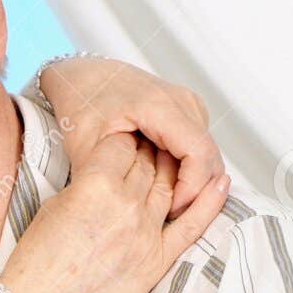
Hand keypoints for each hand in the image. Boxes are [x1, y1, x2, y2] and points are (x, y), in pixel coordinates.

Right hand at [0, 135, 228, 292]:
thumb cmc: (36, 263)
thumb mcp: (53, 207)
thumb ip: (87, 184)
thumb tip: (108, 174)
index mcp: (94, 186)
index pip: (120, 144)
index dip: (119, 140)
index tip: (119, 141)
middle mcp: (126, 205)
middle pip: (148, 162)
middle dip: (146, 151)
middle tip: (143, 146)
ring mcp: (146, 233)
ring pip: (170, 186)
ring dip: (171, 170)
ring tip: (170, 160)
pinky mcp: (157, 260)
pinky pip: (192, 225)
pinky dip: (210, 202)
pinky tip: (219, 181)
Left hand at [39, 57, 222, 216]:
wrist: (84, 78)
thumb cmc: (82, 104)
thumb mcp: (83, 145)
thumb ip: (104, 175)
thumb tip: (120, 207)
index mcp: (160, 106)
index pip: (199, 152)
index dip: (192, 187)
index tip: (172, 210)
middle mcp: (183, 101)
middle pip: (210, 156)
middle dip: (195, 191)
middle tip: (169, 215)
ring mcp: (190, 105)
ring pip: (209, 154)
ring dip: (194, 182)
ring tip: (165, 202)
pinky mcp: (189, 112)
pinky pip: (200, 147)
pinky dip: (189, 170)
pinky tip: (166, 184)